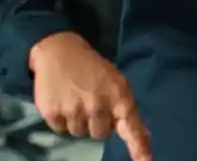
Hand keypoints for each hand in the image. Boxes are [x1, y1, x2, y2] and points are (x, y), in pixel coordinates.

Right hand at [29, 32, 152, 160]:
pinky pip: (61, 130)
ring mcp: (75, 109)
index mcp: (118, 95)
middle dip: (96, 123)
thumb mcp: (115, 81)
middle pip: (100, 134)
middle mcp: (98, 104)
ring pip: (79, 133)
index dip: (139, 146)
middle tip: (90, 103)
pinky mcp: (53, 113)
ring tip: (75, 99)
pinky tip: (62, 100)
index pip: (131, 125)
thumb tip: (143, 135)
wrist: (59, 50)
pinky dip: (61, 119)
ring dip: (78, 121)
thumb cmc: (91, 67)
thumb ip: (125, 108)